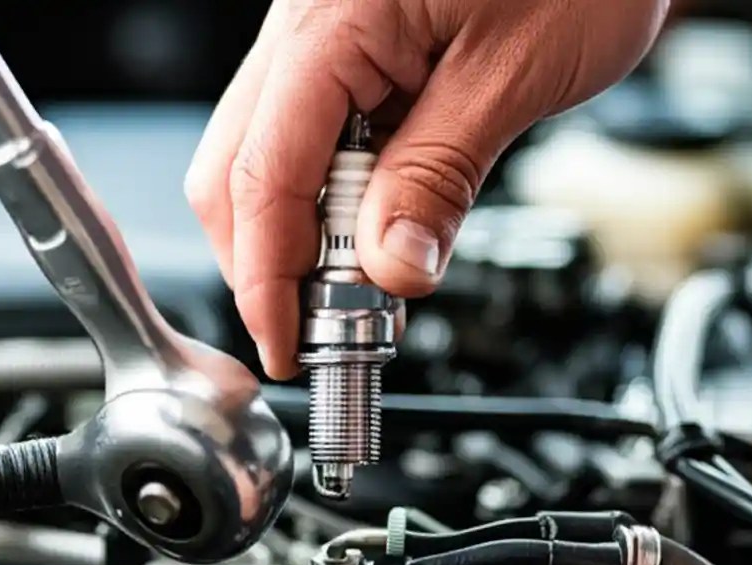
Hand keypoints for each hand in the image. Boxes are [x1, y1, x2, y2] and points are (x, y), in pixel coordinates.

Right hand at [185, 0, 668, 377]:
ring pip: (266, 154)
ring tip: (367, 280)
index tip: (290, 345)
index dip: (268, 278)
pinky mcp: (348, 42)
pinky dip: (334, 190)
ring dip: (305, 229)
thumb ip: (440, 176)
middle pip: (236, 170)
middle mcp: (303, 20)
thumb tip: (390, 268)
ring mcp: (318, 28)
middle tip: (330, 325)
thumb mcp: (515, 74)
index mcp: (330, 20)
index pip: (261, 176)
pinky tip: (378, 219)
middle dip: (272, 261)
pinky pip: (311, 130)